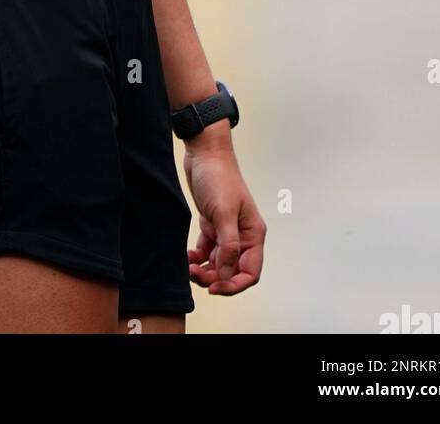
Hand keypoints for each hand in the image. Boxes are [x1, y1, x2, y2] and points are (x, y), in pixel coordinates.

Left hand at [182, 132, 265, 294]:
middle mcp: (242, 235)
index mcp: (253, 234)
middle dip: (214, 278)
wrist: (204, 152)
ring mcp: (226, 231)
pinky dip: (197, 258)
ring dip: (204, 270)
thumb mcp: (223, 213)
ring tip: (188, 267)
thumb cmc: (218, 177)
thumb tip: (226, 274)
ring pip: (218, 263)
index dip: (234, 285)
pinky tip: (186, 257)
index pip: (250, 272)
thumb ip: (228, 245)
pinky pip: (206, 251)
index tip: (214, 288)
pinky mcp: (211, 225)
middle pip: (232, 270)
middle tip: (194, 275)